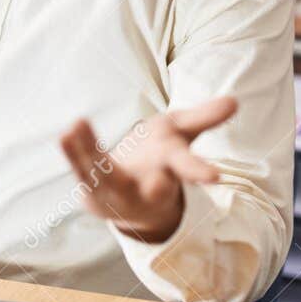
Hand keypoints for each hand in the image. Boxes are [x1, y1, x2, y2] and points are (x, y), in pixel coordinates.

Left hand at [58, 96, 236, 243]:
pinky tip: (66, 132)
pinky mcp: (93, 186)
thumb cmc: (158, 160)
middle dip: (151, 185)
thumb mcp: (180, 135)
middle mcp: (144, 186)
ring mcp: (116, 189)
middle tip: (158, 184)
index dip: (198, 170)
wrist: (126, 200)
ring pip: (105, 176)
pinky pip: (82, 168)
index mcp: (170, 169)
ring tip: (72, 129)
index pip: (186, 168)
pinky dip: (74, 150)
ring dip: (88, 155)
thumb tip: (234, 102)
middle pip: (148, 186)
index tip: (213, 177)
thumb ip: (204, 119)